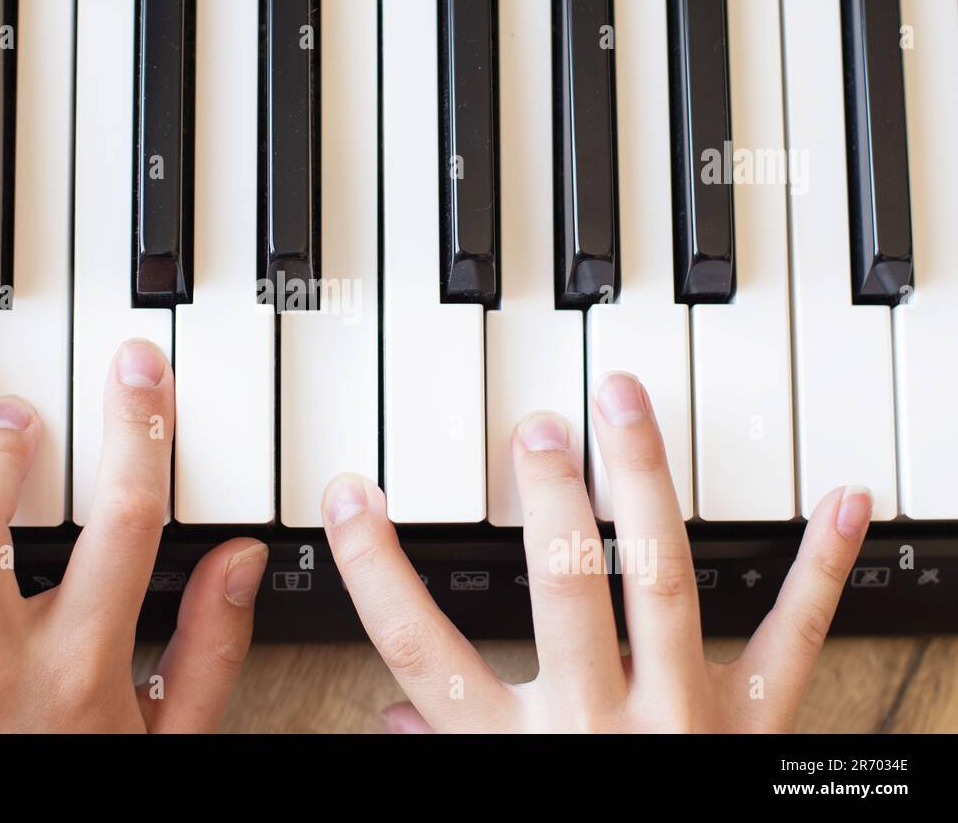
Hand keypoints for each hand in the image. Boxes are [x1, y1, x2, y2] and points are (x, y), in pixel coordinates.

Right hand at [321, 371, 870, 732]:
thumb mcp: (489, 793)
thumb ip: (445, 747)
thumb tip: (394, 714)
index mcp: (513, 749)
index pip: (423, 650)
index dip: (376, 569)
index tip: (350, 495)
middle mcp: (595, 726)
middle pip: (564, 591)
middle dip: (550, 499)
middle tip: (538, 427)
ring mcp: (682, 720)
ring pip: (661, 581)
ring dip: (643, 485)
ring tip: (625, 407)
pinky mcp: (756, 728)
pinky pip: (791, 640)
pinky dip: (821, 567)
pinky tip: (840, 502)